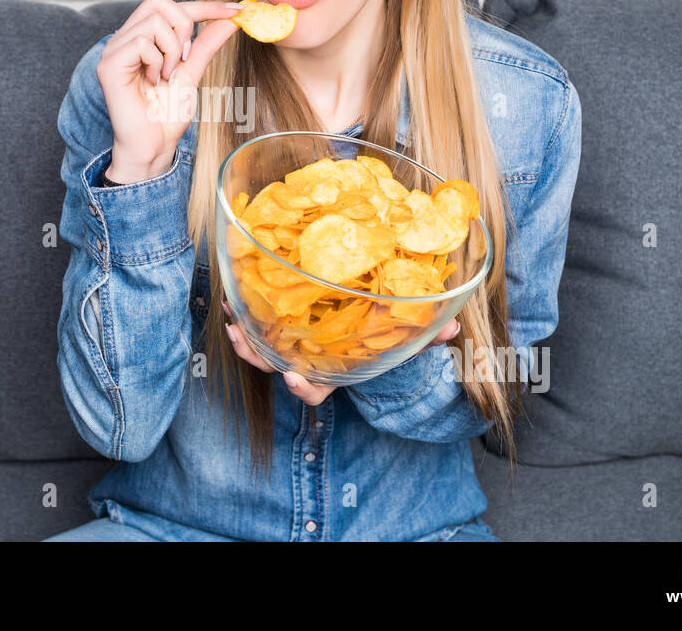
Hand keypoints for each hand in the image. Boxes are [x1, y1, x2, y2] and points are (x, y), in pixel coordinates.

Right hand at [97, 0, 243, 183]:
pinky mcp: (108, 64)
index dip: (204, 5)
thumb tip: (231, 18)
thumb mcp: (193, 71)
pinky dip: (157, 62)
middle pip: (158, 1)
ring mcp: (114, 50)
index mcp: (141, 37)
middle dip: (183, 26)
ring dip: (171, 51)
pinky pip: (141, 42)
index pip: (171, 6)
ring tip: (166, 76)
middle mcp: (124, 38)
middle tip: (184, 58)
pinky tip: (154, 81)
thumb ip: (207, 44)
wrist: (155, 146)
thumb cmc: (167, 114)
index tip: (235, 10)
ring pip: (153, 21)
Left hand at [221, 299, 461, 406]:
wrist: (368, 311)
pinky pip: (259, 319)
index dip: (301, 388)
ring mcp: (293, 341)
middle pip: (275, 367)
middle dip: (255, 356)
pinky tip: (236, 291)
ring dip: (242, 334)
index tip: (291, 376)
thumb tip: (452, 328)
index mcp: (334, 369)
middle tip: (241, 337)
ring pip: (261, 346)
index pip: (315, 389)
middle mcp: (309, 359)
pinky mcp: (283, 318)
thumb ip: (427, 335)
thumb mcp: (406, 335)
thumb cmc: (384, 333)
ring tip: (230, 315)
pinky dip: (245, 309)